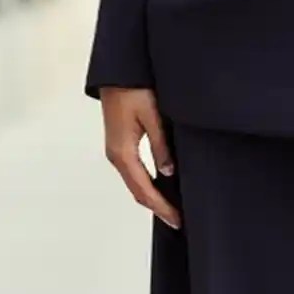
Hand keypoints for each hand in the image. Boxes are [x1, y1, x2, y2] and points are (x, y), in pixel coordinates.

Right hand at [100, 87, 181, 228]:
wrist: (118, 72)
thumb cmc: (133, 89)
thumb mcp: (152, 116)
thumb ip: (160, 145)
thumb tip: (168, 172)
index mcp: (123, 152)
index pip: (144, 189)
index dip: (161, 206)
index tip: (177, 219)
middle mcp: (116, 155)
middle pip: (137, 191)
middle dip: (157, 207)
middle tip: (178, 221)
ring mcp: (116, 150)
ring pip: (135, 182)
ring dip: (152, 197)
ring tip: (172, 208)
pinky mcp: (120, 144)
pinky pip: (134, 171)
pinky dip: (147, 184)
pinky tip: (161, 185)